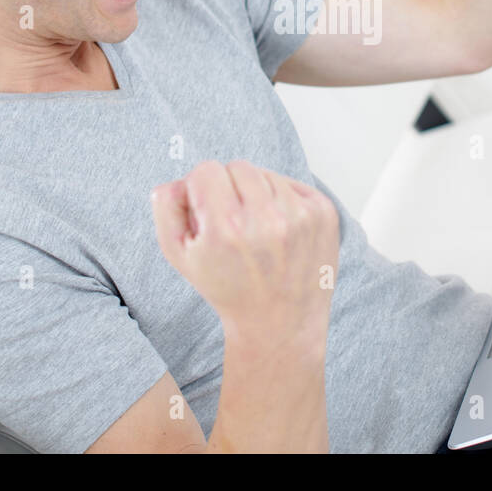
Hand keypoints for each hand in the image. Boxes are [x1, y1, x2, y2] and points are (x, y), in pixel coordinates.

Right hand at [152, 160, 339, 347]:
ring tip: (258, 232)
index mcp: (226, 229)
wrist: (280, 323)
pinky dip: (283, 201)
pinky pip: (292, 184)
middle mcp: (267, 220)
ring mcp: (301, 216)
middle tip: (233, 225)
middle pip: (237, 166)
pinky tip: (280, 232)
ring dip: (257, 195)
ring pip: (266, 173)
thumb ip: (167, 208)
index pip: (206, 170)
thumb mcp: (179, 255)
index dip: (201, 191)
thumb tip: (179, 179)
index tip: (208, 215)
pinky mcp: (324, 214)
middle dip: (230, 189)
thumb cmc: (227, 287)